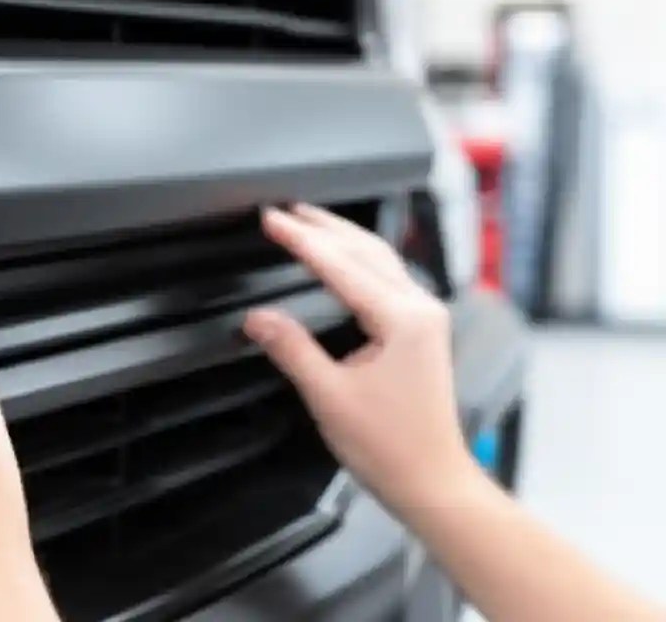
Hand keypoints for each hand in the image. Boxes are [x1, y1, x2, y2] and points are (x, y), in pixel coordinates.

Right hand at [243, 205, 478, 513]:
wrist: (431, 479)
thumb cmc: (391, 447)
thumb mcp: (328, 396)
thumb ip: (291, 348)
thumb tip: (258, 318)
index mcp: (403, 319)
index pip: (340, 265)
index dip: (301, 240)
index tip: (272, 220)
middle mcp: (420, 309)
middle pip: (366, 249)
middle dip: (323, 226)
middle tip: (284, 209)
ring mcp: (425, 318)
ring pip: (380, 258)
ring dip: (341, 237)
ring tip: (308, 221)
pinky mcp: (421, 330)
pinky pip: (387, 278)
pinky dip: (357, 260)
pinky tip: (341, 258)